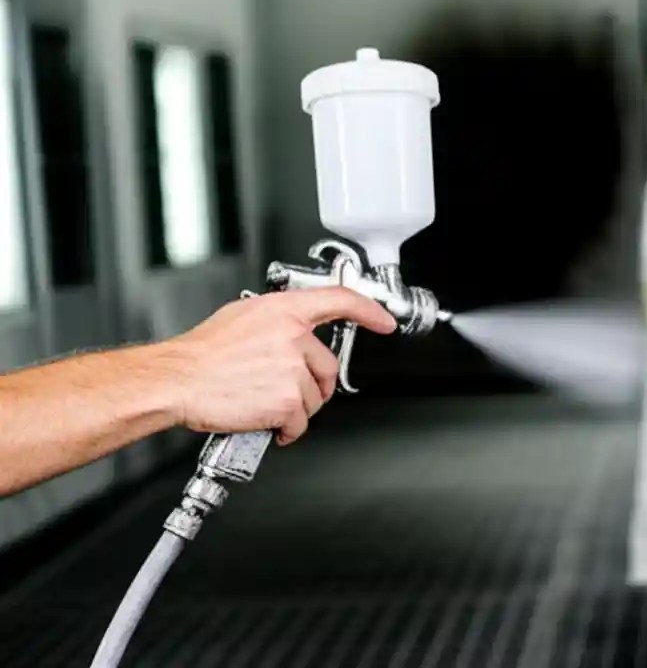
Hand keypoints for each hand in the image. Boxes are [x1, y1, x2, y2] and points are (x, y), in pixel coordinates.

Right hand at [163, 287, 395, 445]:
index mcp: (284, 310)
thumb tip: (292, 328)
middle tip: (290, 391)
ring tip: (266, 404)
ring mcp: (292, 368)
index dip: (370, 311)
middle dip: (314, 385)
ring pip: (314, 397)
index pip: (341, 300)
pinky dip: (288, 429)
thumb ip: (276, 320)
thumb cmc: (201, 354)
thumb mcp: (241, 317)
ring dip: (296, 408)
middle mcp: (293, 336)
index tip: (384, 322)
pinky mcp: (287, 400)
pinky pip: (301, 422)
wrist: (177, 380)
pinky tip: (269, 423)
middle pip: (328, 366)